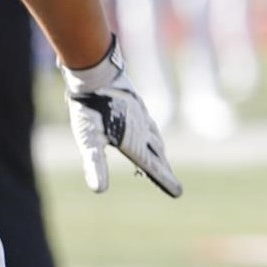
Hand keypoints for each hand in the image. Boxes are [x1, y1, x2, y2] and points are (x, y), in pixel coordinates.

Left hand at [61, 37, 181, 196]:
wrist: (95, 73)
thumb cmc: (90, 109)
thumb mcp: (88, 139)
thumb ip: (95, 164)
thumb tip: (98, 190)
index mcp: (133, 142)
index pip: (153, 167)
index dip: (165, 180)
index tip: (178, 193)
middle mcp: (142, 130)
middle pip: (158, 154)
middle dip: (164, 168)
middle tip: (171, 181)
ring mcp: (141, 116)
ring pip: (155, 137)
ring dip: (159, 151)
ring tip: (161, 158)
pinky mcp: (135, 104)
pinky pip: (149, 122)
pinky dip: (152, 132)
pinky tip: (146, 128)